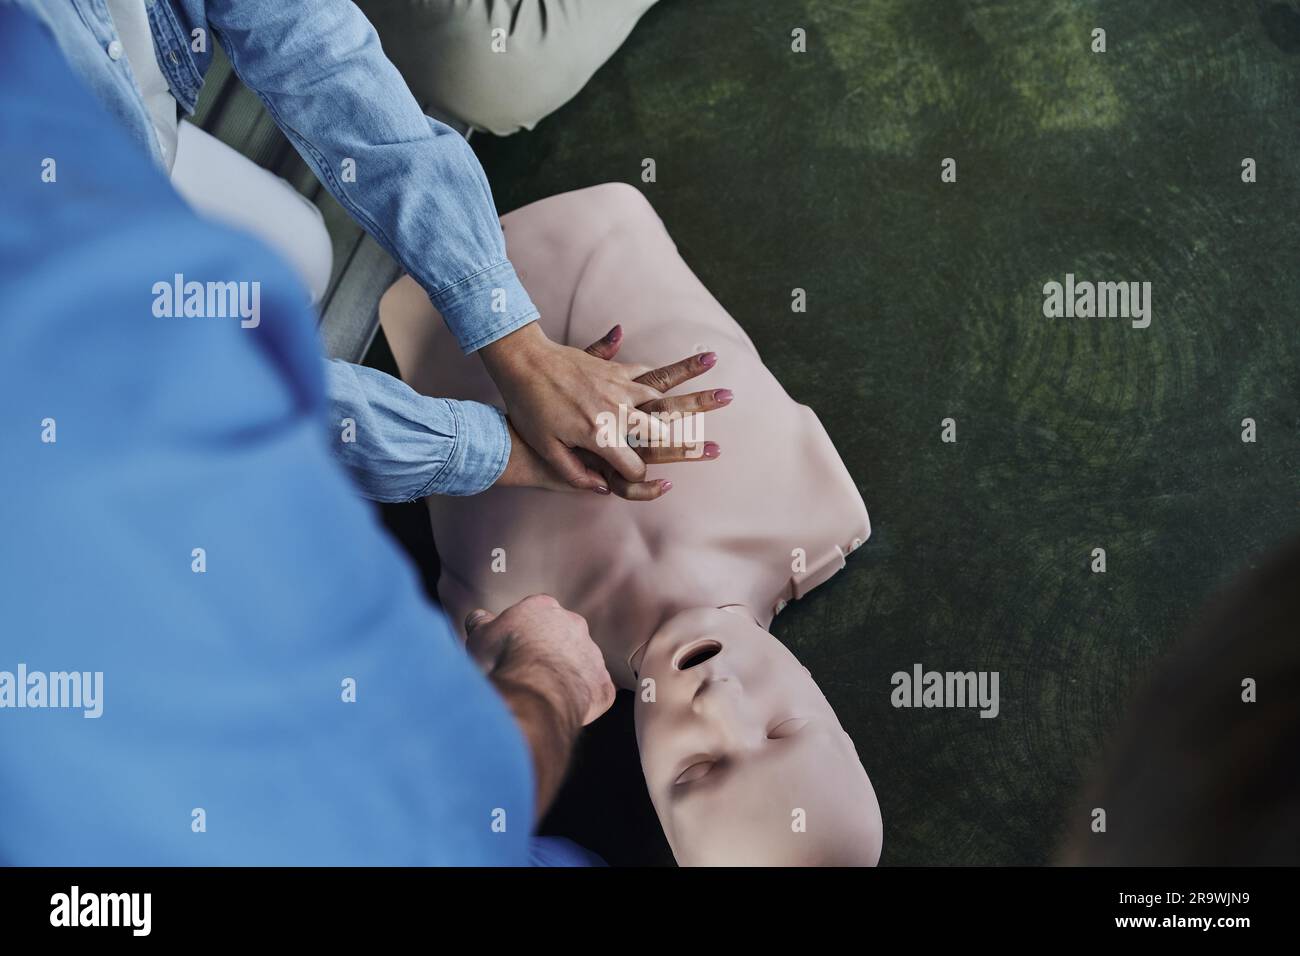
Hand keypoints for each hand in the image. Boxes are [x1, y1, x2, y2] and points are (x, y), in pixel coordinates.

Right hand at [465, 594, 613, 726]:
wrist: (534, 693)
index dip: (522, 632)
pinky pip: (594, 690)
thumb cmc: (504, 661)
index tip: (512, 647)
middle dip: (548, 650)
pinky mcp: (603, 685)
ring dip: (566, 674)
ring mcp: (592, 655)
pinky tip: (563, 707)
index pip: (535, 614)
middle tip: (528, 671)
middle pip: (561, 635)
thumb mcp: (479, 638)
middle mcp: (574, 625)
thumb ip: (481, 624)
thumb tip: (478, 617)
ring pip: (580, 662)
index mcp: (543, 607)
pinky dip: (582, 698)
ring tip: (543, 693)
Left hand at [479, 321, 727, 496]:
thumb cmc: (529, 409)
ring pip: (663, 398)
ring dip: (696, 397)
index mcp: (600, 434)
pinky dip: (668, 374)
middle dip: (690, 444)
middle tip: (717, 448)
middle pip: (661, 432)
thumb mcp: (547, 449)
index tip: (640, 481)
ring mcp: (618, 387)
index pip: (634, 467)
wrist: (524, 363)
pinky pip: (647, 373)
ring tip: (725, 394)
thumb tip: (601, 489)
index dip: (638, 481)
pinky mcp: (614, 368)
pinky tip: (688, 369)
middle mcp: (616, 411)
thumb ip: (575, 473)